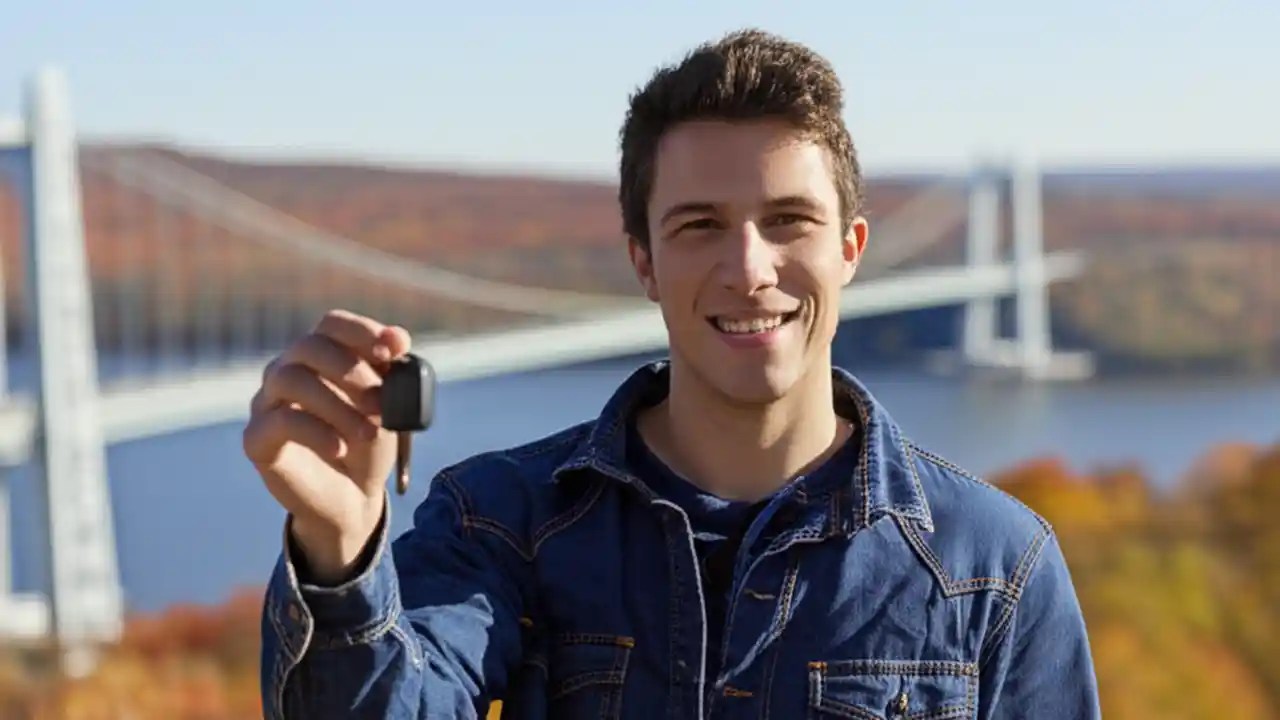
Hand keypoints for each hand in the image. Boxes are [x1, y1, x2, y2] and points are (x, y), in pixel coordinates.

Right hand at [243, 309, 412, 582]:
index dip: (361, 331)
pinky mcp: (257, 439)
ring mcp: (267, 403)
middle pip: (309, 346)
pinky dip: (317, 433)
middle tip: (381, 403)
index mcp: (321, 356)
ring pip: (291, 379)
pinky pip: (280, 422)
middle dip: (351, 371)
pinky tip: (339, 449)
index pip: (332, 324)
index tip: (393, 351)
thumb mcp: (389, 407)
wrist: (352, 497)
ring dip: (337, 405)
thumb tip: (398, 337)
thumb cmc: (367, 443)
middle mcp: (287, 370)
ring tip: (368, 434)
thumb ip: (393, 372)